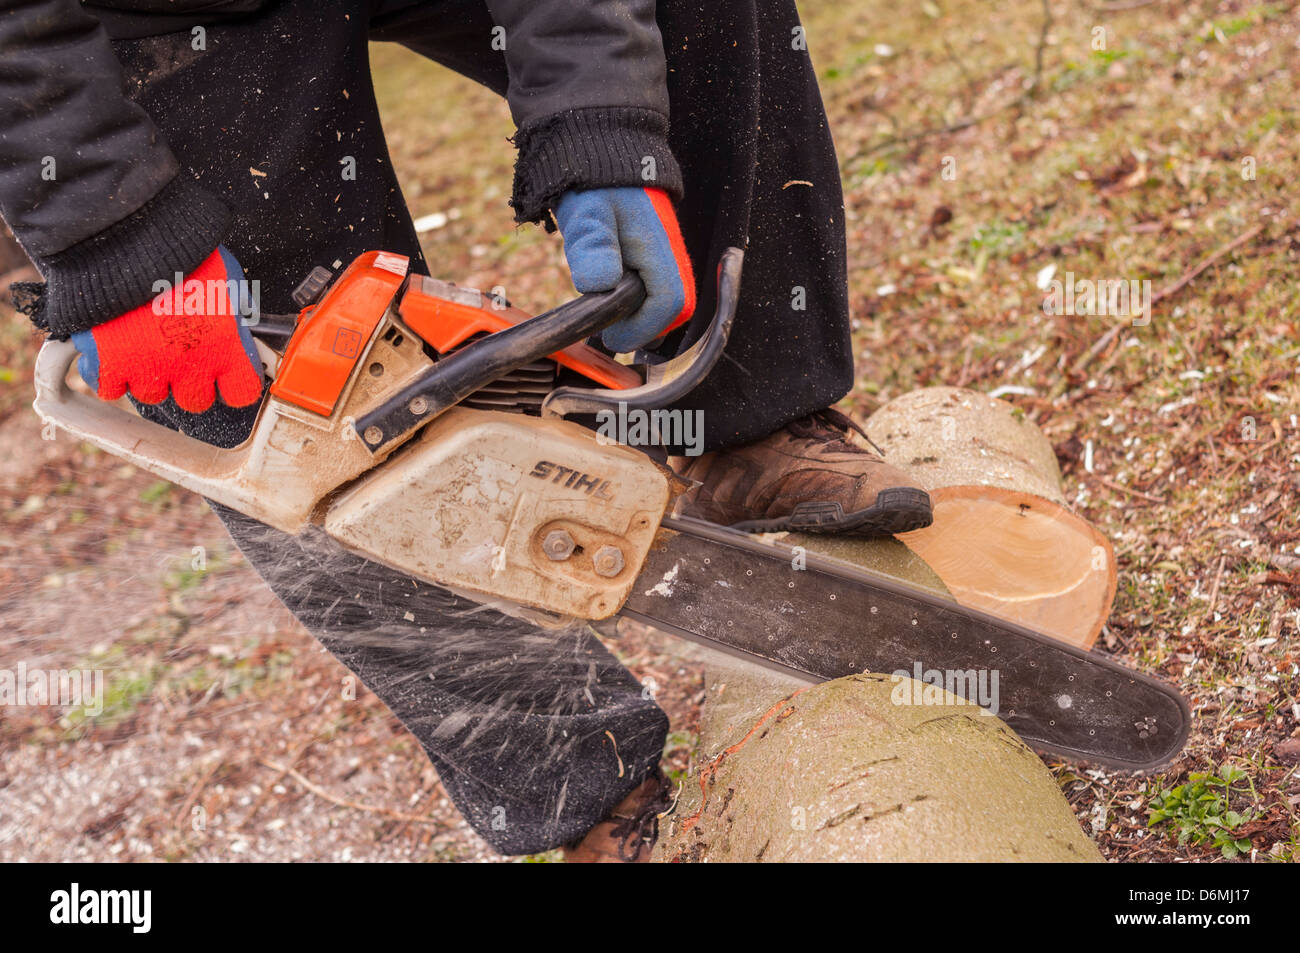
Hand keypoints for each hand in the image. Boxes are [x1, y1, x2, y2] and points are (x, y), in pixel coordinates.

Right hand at [72, 246, 263, 413]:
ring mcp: (148, 372)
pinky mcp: (108, 367)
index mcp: (226, 352)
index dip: (233, 382)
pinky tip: (113, 349)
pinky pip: (110, 388)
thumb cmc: (181, 256)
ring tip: (143, 344)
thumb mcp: (226, 279)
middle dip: (188, 381)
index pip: (241, 392)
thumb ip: (235, 309)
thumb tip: (241, 318)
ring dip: (149, 375)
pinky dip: (110, 373)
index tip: (226, 372)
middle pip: (195, 400)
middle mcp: (191, 370)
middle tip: (179, 355)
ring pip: (152, 395)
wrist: (127, 243)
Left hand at [554, 187, 695, 351]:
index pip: (669, 303)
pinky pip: (656, 290)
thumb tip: (599, 285)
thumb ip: (592, 246)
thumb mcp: (587, 212)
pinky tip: (612, 295)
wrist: (603, 152)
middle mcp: (671, 254)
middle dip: (644, 327)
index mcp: (659, 247)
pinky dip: (637, 302)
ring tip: (607, 315)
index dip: (642, 328)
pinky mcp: (655, 256)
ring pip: (666, 302)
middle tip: (608, 331)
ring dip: (640, 315)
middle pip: (675, 309)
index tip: (612, 337)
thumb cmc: (594, 184)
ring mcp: (666, 255)